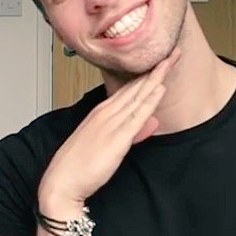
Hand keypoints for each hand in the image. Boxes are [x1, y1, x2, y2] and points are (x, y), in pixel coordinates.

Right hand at [38, 48, 180, 213]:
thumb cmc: (78, 166)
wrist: (61, 182)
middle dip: (157, 69)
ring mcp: (111, 122)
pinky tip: (160, 88)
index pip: (129, 88)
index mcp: (102, 112)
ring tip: (172, 60)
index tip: (162, 62)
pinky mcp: (116, 137)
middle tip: (174, 52)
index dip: (147, 74)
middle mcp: (107, 112)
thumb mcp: (107, 145)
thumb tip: (150, 122)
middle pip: (137, 86)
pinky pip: (137, 115)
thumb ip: (132, 132)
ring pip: (139, 95)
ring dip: (157, 77)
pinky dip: (150, 100)